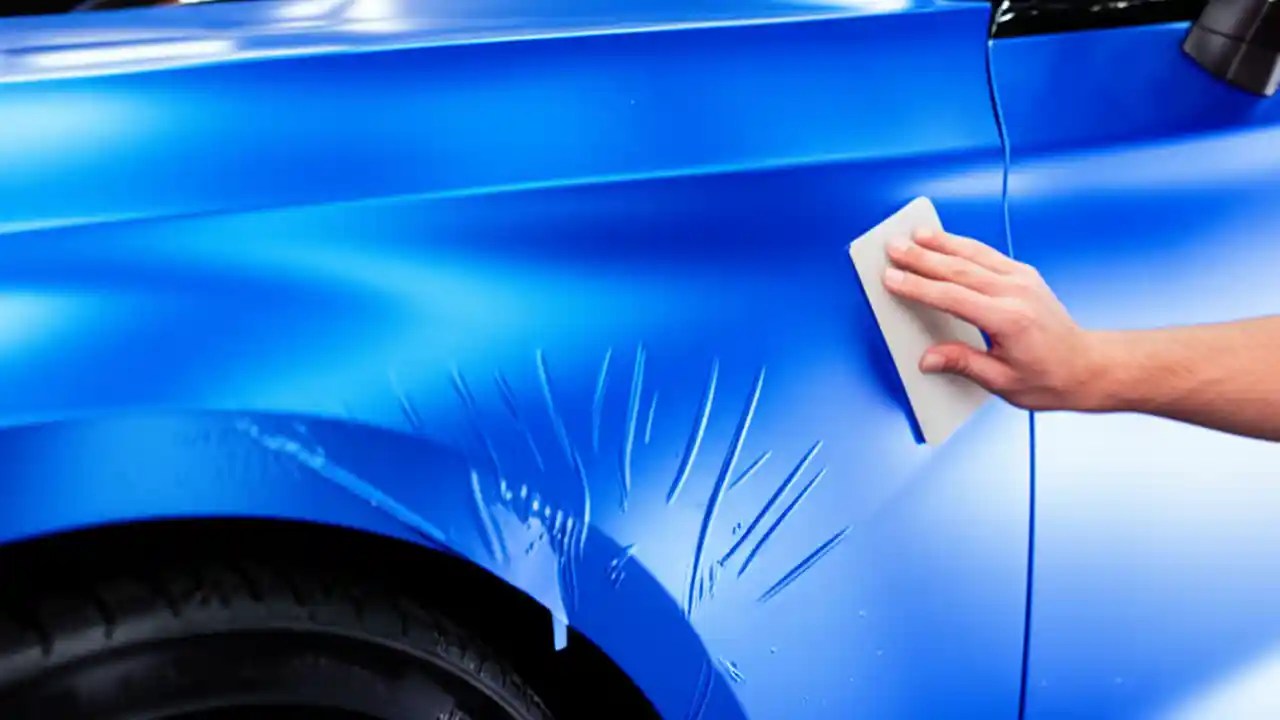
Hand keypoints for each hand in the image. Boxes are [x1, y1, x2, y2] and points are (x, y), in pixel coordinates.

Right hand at [881, 228, 1104, 410]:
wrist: (1087, 367)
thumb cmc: (1050, 378)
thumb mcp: (1002, 382)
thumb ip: (963, 364)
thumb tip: (928, 358)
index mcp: (1009, 320)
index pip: (953, 297)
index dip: (919, 287)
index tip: (893, 279)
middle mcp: (1016, 293)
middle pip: (959, 268)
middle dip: (922, 257)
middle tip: (893, 248)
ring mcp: (1023, 280)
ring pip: (974, 254)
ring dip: (941, 243)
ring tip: (915, 235)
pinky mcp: (1025, 275)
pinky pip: (988, 254)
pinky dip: (964, 245)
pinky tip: (947, 241)